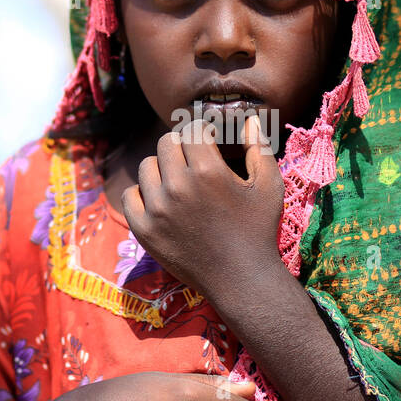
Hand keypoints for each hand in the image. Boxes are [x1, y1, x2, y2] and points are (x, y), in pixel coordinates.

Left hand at [122, 114, 283, 301]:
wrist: (241, 280)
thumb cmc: (258, 229)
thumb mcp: (269, 186)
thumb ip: (259, 148)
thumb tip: (249, 120)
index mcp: (208, 171)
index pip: (191, 130)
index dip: (202, 133)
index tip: (208, 144)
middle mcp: (178, 187)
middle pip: (166, 143)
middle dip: (181, 147)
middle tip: (194, 162)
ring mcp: (157, 210)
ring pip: (147, 166)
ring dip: (162, 169)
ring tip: (179, 183)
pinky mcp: (144, 231)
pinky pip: (131, 196)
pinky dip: (143, 194)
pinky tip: (162, 201)